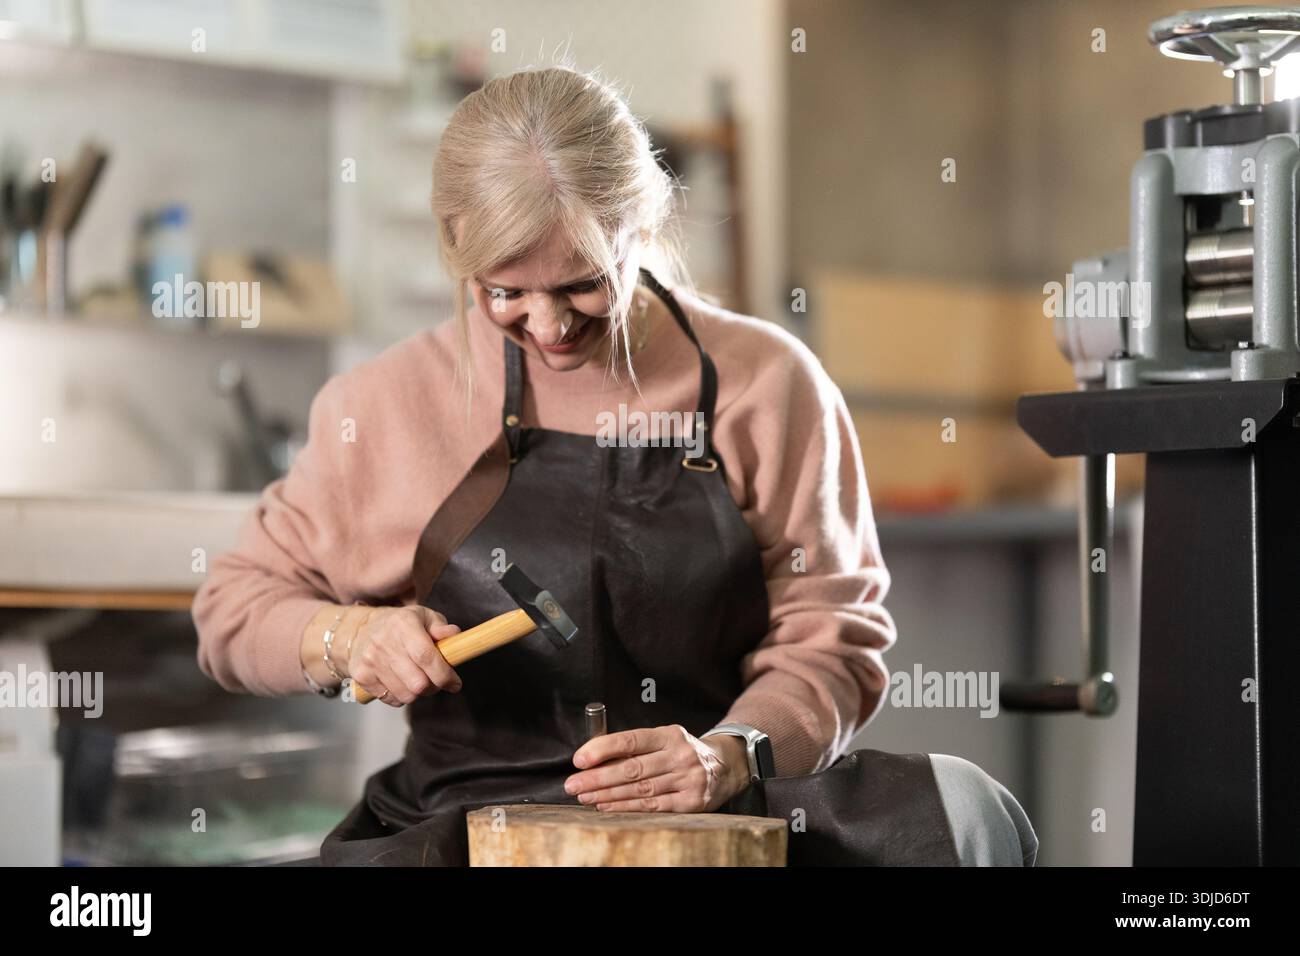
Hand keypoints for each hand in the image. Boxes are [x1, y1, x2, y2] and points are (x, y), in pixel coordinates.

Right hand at [345, 606, 461, 706]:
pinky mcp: (361, 676)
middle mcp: (384, 642)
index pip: (426, 657)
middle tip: (437, 681)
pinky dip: (401, 696)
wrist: (361, 630)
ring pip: (406, 695)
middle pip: (418, 683)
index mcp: (403, 624)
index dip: (444, 675)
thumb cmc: (400, 625)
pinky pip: (391, 699)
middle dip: (434, 687)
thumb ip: (441, 627)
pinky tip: (402, 682)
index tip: (455, 683)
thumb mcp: (424, 617)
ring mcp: (370, 661)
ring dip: (418, 693)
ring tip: (419, 680)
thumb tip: (454, 634)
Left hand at [564, 725, 751, 812]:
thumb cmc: (683, 752)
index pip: (631, 739)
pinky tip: (607, 806)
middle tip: (573, 784)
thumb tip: (593, 758)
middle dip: (597, 778)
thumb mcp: (665, 739)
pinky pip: (652, 807)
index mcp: (670, 734)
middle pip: (632, 769)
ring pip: (639, 790)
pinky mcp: (691, 802)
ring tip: (584, 797)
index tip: (579, 759)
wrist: (727, 766)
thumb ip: (635, 747)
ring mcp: (688, 780)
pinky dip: (626, 808)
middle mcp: (680, 755)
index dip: (602, 749)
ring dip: (607, 796)